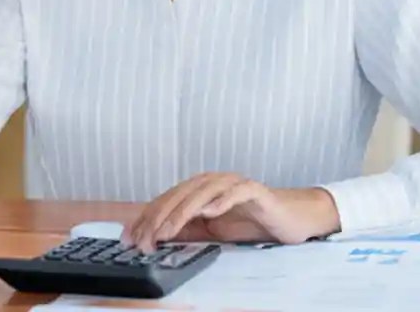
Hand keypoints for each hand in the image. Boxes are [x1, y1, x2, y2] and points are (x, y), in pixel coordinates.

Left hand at [123, 173, 340, 251]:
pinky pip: (237, 191)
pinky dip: (222, 200)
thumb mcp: (210, 231)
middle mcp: (212, 181)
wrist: (288, 218)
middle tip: (146, 239)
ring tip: (169, 230)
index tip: (131, 238)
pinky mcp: (255, 190)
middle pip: (179, 195)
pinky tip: (210, 211)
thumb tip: (152, 238)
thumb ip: (185, 230)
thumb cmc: (248, 222)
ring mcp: (233, 183)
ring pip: (202, 192)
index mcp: (199, 188)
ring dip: (183, 212)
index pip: (167, 200)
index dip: (147, 218)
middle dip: (159, 218)